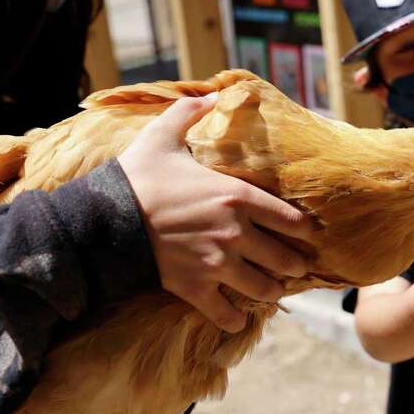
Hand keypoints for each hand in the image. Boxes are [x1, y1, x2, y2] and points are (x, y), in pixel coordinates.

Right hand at [119, 94, 315, 332]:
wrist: (104, 218)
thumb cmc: (138, 176)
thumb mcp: (164, 136)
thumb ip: (191, 113)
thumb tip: (214, 93)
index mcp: (237, 197)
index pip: (290, 219)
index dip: (305, 230)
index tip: (309, 236)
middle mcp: (236, 233)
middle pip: (284, 259)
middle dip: (294, 266)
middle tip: (297, 268)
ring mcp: (217, 264)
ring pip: (263, 289)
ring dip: (271, 292)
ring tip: (273, 290)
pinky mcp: (194, 287)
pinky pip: (226, 314)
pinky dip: (235, 319)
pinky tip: (238, 317)